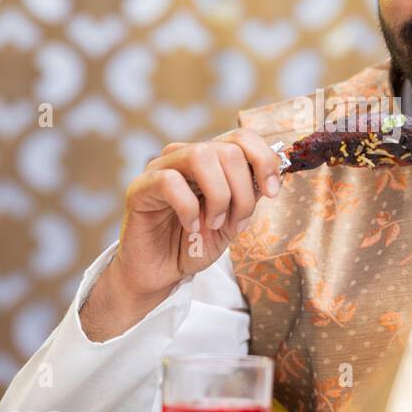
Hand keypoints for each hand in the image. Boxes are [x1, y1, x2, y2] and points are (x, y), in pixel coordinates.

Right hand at [80, 129, 282, 340]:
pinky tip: (190, 226)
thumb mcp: (232, 221)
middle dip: (243, 190)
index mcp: (209, 161)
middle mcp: (184, 157)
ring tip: (214, 223)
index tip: (272, 192)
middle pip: (228, 150)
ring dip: (219, 195)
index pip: (241, 138)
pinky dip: (189, 207)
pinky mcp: (140, 188)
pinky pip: (169, 181)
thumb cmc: (193, 245)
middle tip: (237, 222)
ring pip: (200, 155)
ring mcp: (160, 168)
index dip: (264, 160)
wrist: (160, 273)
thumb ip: (249, 196)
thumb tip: (271, 177)